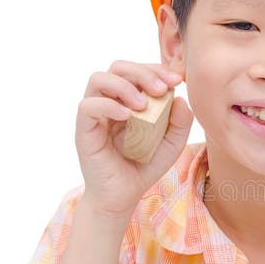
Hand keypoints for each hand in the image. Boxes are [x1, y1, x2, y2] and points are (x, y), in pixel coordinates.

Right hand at [75, 61, 193, 220]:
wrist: (123, 196)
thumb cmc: (144, 167)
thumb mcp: (171, 145)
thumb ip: (180, 123)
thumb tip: (180, 98)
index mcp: (130, 99)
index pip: (138, 71)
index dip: (157, 69)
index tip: (178, 80)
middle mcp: (110, 101)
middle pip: (118, 67)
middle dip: (142, 72)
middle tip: (161, 89)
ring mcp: (96, 114)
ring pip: (99, 79)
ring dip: (124, 86)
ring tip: (143, 105)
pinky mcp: (84, 130)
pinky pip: (88, 106)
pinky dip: (108, 106)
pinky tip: (128, 116)